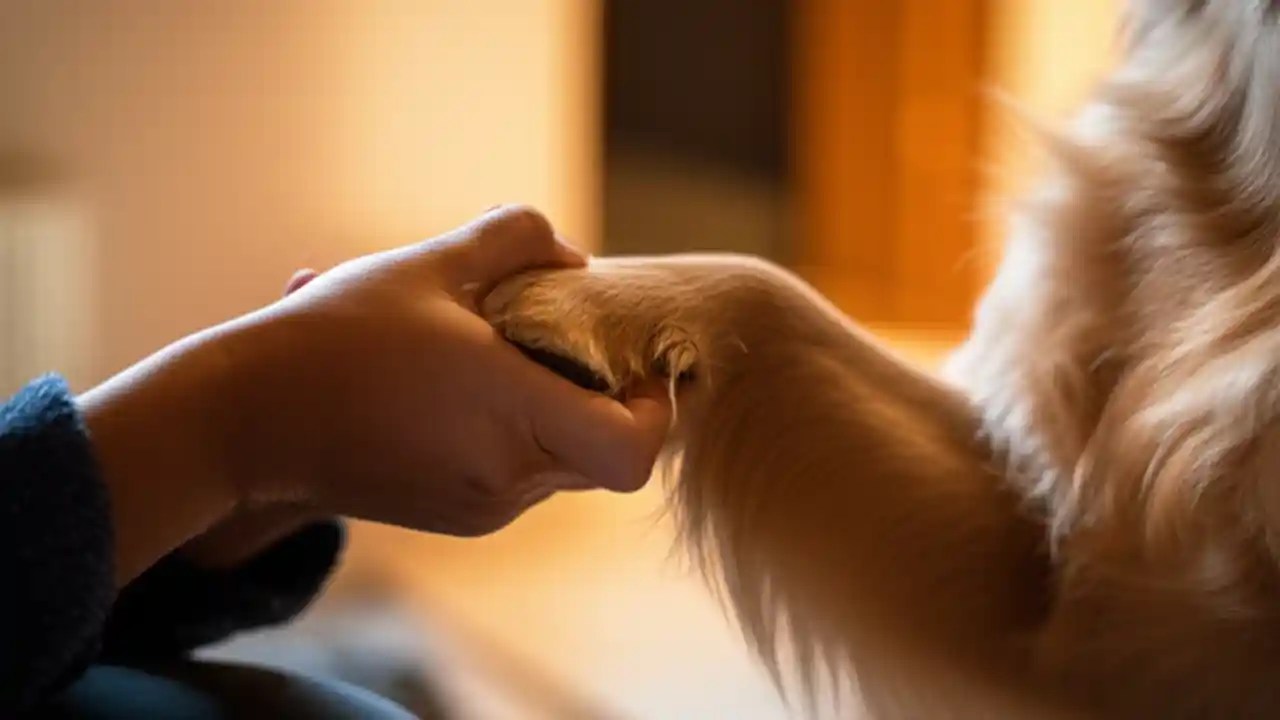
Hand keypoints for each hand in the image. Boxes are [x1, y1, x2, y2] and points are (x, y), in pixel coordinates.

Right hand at [81, 206, 673, 584]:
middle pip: (607, 453)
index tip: (629, 365)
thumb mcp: (427, 264)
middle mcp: (509, 476)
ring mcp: (485, 507)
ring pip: (564, 463)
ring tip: (497, 357)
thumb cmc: (335, 337)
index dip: (654, 411)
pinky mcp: (460, 518)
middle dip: (602, 397)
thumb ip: (514, 240)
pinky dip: (517, 435)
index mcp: (513, 415)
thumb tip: (575, 260)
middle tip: (563, 341)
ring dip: (554, 412)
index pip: (636, 452)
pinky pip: (522, 475)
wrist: (245, 422)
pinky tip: (463, 390)